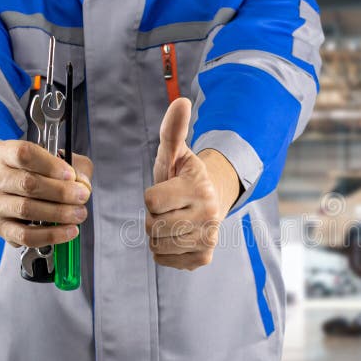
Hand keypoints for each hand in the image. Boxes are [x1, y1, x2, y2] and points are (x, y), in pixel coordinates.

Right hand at [0, 140, 92, 247]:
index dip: (50, 165)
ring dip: (59, 213)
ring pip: (27, 209)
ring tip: (79, 214)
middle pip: (28, 183)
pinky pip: (26, 235)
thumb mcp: (55, 160)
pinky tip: (69, 231)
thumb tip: (83, 185)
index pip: (24, 154)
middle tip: (82, 196)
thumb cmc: (34, 173)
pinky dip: (51, 235)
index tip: (71, 174)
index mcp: (5, 153)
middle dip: (61, 192)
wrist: (5, 192)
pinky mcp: (2, 228)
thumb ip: (75, 166)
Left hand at [145, 98, 239, 270]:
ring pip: (157, 245)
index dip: (151, 196)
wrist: (209, 201)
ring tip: (171, 220)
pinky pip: (164, 260)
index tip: (165, 190)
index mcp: (199, 188)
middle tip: (168, 208)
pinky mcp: (204, 257)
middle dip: (153, 217)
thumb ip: (172, 130)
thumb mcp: (175, 153)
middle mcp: (209, 215)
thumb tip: (181, 101)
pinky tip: (175, 236)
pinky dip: (163, 251)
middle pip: (153, 226)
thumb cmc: (183, 175)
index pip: (151, 201)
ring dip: (156, 234)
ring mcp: (208, 238)